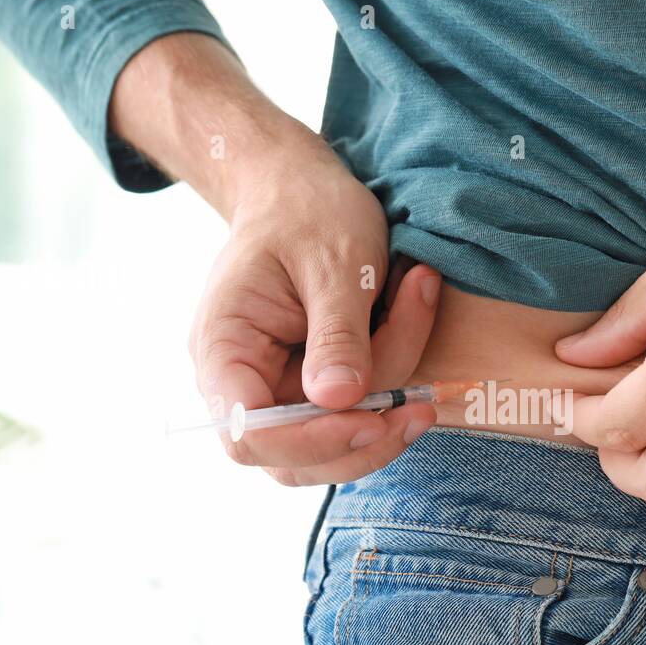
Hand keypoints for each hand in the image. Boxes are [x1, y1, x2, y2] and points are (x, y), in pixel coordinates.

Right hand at [188, 137, 440, 485]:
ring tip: (418, 299)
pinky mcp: (316, 390)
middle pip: (296, 457)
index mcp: (223, 350)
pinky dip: (396, 380)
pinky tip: (413, 311)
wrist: (301, 187)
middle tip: (423, 404)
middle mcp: (243, 383)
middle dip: (365, 436)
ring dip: (390, 401)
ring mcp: (280, 392)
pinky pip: (359, 414)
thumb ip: (336, 332)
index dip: (310, 441)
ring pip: (336, 444)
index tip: (373, 419)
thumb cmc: (306, 210)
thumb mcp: (332, 261)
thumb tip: (339, 401)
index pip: (248, 433)